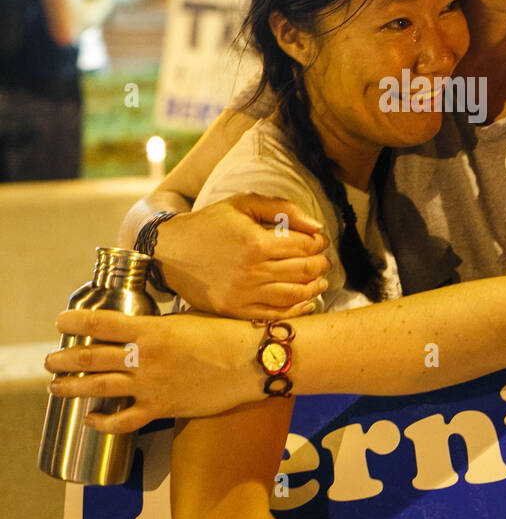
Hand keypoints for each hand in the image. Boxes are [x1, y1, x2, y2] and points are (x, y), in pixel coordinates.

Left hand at [45, 309, 265, 430]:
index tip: (61, 322)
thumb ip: (160, 324)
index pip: (100, 323)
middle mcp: (145, 358)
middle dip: (65, 359)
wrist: (251, 361)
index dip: (75, 322)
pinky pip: (124, 420)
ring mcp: (151, 386)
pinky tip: (91, 419)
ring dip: (73, 387)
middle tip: (51, 360)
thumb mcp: (187, 317)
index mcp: (151, 329)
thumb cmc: (226, 332)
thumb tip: (143, 326)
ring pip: (99, 388)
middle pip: (91, 358)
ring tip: (56, 387)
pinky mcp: (162, 408)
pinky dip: (103, 422)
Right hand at [154, 193, 330, 318]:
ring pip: (293, 296)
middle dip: (320, 264)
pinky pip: (274, 315)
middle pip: (303, 271)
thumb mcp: (244, 203)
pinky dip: (296, 310)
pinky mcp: (234, 310)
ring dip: (314, 288)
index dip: (318, 243)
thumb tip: (317, 227)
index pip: (304, 246)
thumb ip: (284, 209)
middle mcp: (251, 271)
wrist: (169, 250)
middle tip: (323, 261)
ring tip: (319, 281)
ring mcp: (242, 294)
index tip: (319, 240)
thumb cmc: (210, 222)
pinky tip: (306, 301)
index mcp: (255, 242)